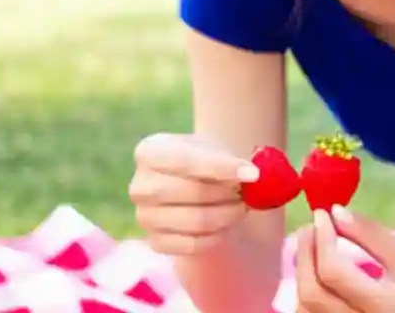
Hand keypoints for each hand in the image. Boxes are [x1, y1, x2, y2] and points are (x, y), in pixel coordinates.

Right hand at [128, 132, 259, 255]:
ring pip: (197, 221)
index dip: (222, 167)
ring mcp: (144, 217)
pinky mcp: (155, 243)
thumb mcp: (215, 150)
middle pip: (193, 193)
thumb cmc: (205, 161)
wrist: (195, 187)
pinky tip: (225, 222)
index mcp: (149, 152)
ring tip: (240, 205)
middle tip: (248, 192)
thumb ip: (231, 159)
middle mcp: (139, 186)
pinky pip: (194, 245)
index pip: (186, 161)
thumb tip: (254, 175)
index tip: (254, 174)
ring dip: (228, 214)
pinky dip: (218, 235)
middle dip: (228, 194)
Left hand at [295, 206, 394, 312]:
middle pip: (313, 298)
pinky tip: (320, 277)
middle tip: (311, 229)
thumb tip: (333, 212)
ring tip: (312, 251)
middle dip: (305, 258)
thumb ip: (369, 235)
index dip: (322, 238)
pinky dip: (314, 301)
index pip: (333, 273)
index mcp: (384, 308)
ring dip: (304, 281)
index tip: (322, 213)